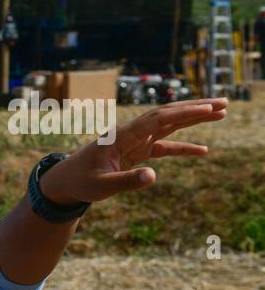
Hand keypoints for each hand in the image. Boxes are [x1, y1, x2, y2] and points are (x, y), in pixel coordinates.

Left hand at [39, 98, 226, 204]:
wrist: (64, 181)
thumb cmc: (80, 182)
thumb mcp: (102, 186)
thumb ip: (127, 181)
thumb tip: (154, 176)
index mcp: (122, 136)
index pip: (157, 119)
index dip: (182, 113)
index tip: (207, 107)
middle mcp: (130, 134)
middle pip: (167, 116)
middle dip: (195, 108)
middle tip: (225, 103)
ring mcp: (134, 141)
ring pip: (168, 126)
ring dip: (194, 119)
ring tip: (222, 113)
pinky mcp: (136, 151)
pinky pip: (163, 146)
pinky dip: (182, 147)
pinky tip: (203, 150)